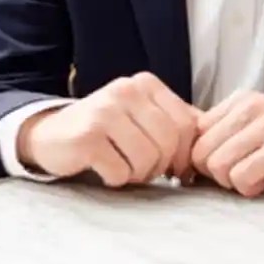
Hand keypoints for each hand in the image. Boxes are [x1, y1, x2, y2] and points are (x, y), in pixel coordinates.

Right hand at [17, 72, 199, 187]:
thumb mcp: (143, 115)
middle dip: (163, 166)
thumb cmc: (106, 129)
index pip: (188, 124)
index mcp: (146, 84)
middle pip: (170, 142)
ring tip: (126, 168)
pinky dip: (116, 179)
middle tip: (148, 171)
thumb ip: (176, 122)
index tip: (176, 167)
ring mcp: (104, 112)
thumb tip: (213, 140)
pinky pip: (120, 171)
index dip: (186, 154)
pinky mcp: (86, 137)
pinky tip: (105, 169)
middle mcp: (126, 91)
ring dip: (139, 175)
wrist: (51, 134)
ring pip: (147, 159)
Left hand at [190, 91, 263, 197]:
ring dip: (233, 181)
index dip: (203, 157)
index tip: (225, 166)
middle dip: (214, 173)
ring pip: (216, 165)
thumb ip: (230, 131)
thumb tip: (193, 158)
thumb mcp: (261, 120)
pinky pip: (241, 176)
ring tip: (258, 175)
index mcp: (241, 100)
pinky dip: (250, 187)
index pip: (194, 132)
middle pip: (199, 152)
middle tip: (241, 174)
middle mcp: (250, 108)